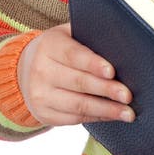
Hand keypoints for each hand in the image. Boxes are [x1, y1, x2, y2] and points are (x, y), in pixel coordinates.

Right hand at [17, 23, 134, 126]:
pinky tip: (112, 116)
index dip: (93, 64)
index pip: (73, 55)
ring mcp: (40, 95)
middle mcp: (41, 70)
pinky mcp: (43, 114)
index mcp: (50, 45)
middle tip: (128, 95)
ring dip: (106, 110)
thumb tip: (123, 47)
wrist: (26, 68)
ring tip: (127, 113)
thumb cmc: (60, 48)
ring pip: (78, 105)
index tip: (112, 71)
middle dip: (106, 90)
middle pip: (78, 82)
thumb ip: (90, 37)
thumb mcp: (68, 35)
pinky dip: (97, 117)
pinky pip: (74, 119)